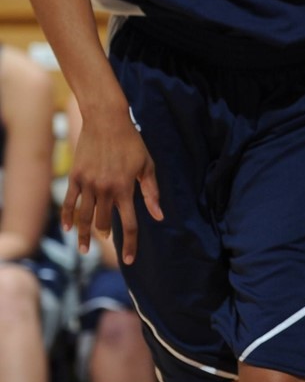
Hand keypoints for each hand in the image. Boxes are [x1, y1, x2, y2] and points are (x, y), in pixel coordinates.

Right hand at [64, 105, 162, 263]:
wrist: (106, 121)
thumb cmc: (132, 143)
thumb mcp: (147, 167)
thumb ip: (152, 193)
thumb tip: (159, 217)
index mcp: (125, 189)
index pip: (130, 225)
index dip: (130, 245)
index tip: (130, 260)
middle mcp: (105, 189)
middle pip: (104, 223)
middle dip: (106, 236)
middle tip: (106, 242)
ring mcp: (88, 184)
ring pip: (85, 217)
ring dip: (84, 234)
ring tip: (84, 249)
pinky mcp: (75, 177)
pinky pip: (69, 202)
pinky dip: (68, 217)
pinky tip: (68, 229)